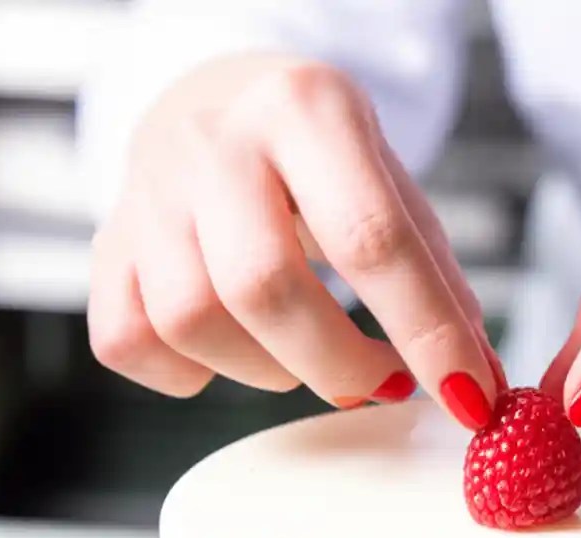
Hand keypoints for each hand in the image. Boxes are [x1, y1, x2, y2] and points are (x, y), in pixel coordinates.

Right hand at [87, 56, 502, 429]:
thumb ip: (435, 273)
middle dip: (339, 364)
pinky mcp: (106, 243)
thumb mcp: (389, 179)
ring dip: (267, 369)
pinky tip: (230, 348)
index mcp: (306, 109)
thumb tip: (474, 375)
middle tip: (377, 381)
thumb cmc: (313, 149)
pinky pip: (127, 341)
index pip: (370, 237)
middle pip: (265, 286)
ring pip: (191, 320)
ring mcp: (147, 192)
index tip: (467, 396)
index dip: (426, 332)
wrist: (214, 97)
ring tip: (302, 350)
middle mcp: (215, 142)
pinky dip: (185, 374)